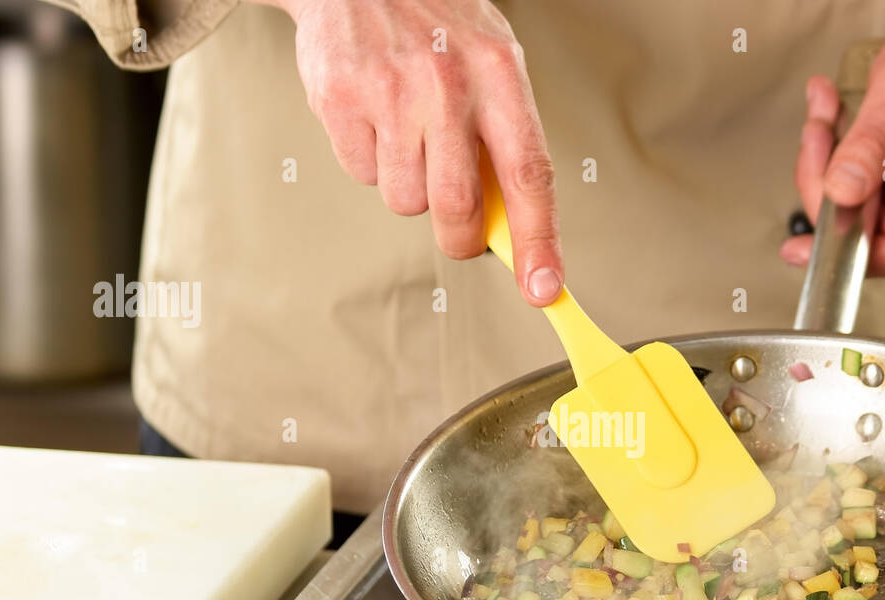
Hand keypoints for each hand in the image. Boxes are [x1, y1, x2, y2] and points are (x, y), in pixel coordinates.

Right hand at [253, 0, 562, 304]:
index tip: (544, 289)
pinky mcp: (340, 99)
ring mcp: (390, 91)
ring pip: (405, 199)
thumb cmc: (434, 23)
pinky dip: (369, 159)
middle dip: (458, 237)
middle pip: (456, 208)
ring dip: (408, 184)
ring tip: (406, 130)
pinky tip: (373, 115)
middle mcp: (448, 82)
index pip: (529, 176)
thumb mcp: (490, 63)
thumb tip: (512, 227)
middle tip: (456, 227)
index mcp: (499, 73)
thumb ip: (505, 139)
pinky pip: (362, 173)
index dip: (539, 241)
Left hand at [782, 0, 884, 276]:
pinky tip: (841, 118)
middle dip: (824, 181)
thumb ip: (869, 145)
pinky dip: (845, 155)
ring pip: (859, 205)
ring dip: (830, 161)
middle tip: (817, 129)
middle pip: (864, 228)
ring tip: (828, 111)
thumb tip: (840, 195)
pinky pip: (867, 186)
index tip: (800, 245)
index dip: (843, 255)